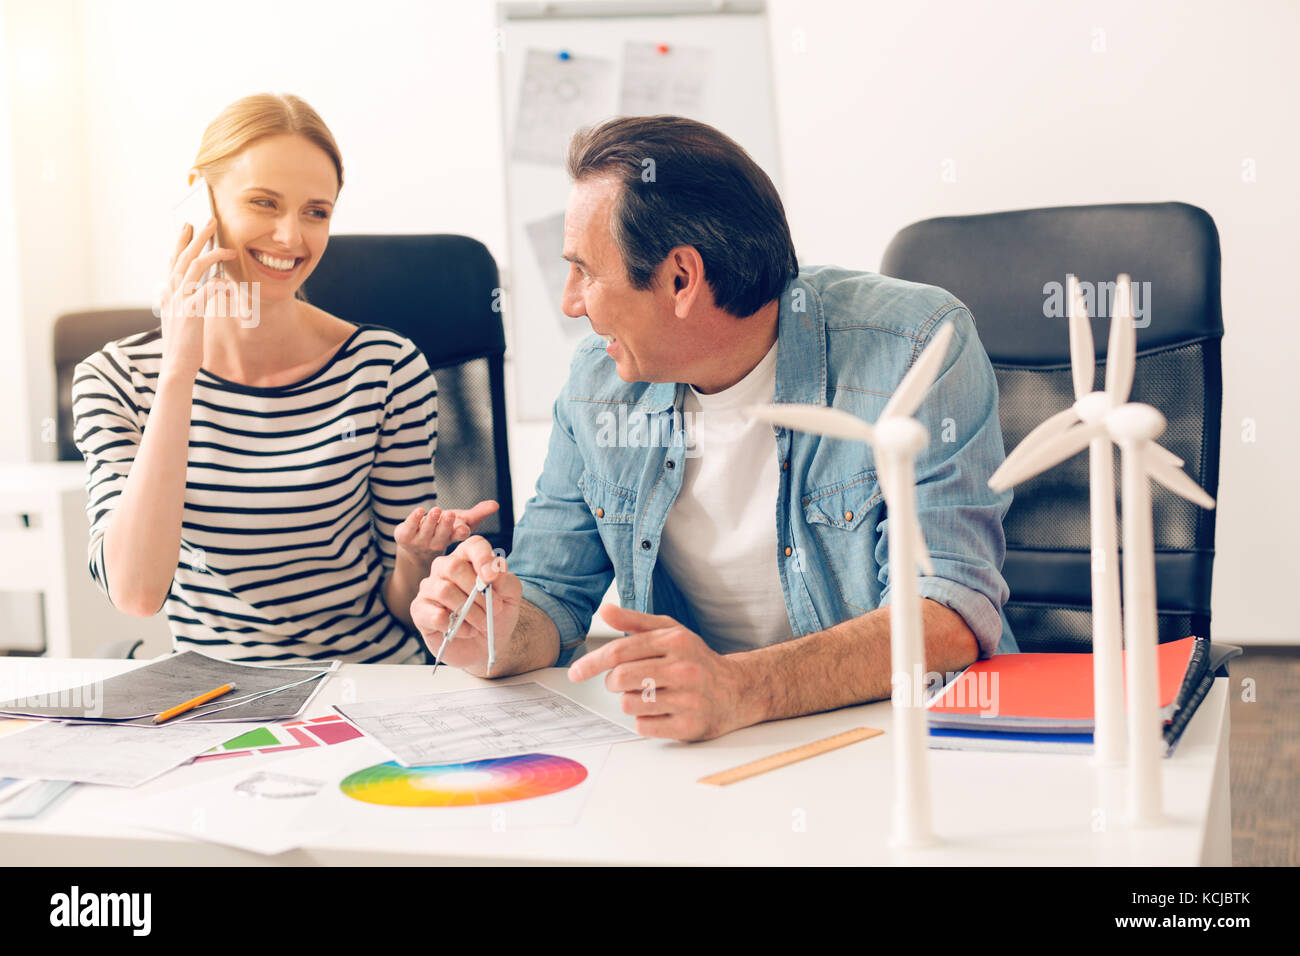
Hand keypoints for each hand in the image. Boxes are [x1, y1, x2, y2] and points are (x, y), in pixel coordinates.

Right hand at [156, 218, 238, 380]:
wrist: (176, 368)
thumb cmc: (183, 345)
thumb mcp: (177, 318)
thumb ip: (178, 301)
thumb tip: (179, 290)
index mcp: (169, 294)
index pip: (173, 261)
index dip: (180, 242)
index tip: (187, 225)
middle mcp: (171, 295)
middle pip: (183, 258)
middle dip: (196, 237)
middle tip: (209, 220)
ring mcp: (179, 304)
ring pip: (192, 269)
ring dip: (210, 255)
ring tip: (226, 247)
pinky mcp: (191, 315)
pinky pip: (205, 292)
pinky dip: (217, 284)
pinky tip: (228, 282)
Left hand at [394, 499, 498, 571]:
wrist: (416, 547)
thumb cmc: (444, 530)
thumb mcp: (463, 520)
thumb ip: (479, 513)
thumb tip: (496, 504)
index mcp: (452, 539)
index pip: (458, 537)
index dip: (460, 532)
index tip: (463, 529)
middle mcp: (437, 543)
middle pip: (441, 535)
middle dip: (445, 525)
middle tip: (449, 515)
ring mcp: (420, 541)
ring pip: (426, 531)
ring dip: (431, 521)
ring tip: (436, 511)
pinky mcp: (405, 536)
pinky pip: (409, 528)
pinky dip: (414, 519)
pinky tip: (419, 511)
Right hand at [411, 534, 520, 674]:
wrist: (486, 644)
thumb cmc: (496, 615)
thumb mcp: (511, 598)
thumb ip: (507, 581)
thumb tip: (494, 571)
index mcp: (468, 558)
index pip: (473, 545)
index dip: (483, 558)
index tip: (492, 578)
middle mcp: (444, 568)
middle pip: (453, 566)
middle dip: (477, 591)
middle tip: (494, 609)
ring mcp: (429, 588)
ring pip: (444, 590)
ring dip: (469, 611)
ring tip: (482, 623)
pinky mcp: (420, 610)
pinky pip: (434, 615)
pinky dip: (456, 626)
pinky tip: (466, 631)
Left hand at [567, 605, 756, 740]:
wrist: (737, 690)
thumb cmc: (696, 659)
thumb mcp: (670, 631)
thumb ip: (635, 621)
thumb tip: (605, 609)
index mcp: (675, 641)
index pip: (620, 651)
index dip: (591, 662)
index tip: (575, 672)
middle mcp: (683, 669)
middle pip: (620, 679)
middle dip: (614, 683)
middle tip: (625, 681)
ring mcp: (688, 700)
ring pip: (629, 704)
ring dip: (631, 701)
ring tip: (650, 695)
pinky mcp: (690, 726)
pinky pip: (644, 726)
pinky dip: (644, 720)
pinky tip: (660, 711)